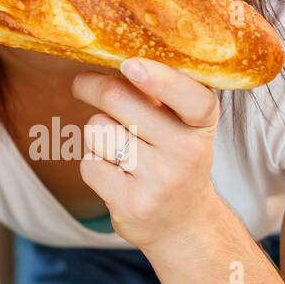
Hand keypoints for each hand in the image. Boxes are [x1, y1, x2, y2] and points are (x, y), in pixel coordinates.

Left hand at [72, 57, 223, 248]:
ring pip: (97, 129)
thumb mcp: (183, 125)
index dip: (159, 79)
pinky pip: (89, 163)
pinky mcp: (133, 204)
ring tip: (119, 148)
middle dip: (90, 86)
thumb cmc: (173, 158)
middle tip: (82, 84)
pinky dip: (93, 163)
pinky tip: (115, 175)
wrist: (184, 224)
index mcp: (202, 124)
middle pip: (119, 99)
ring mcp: (161, 181)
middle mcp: (187, 152)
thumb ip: (158, 93)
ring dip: (96, 133)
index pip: (191, 98)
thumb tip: (109, 59)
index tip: (129, 65)